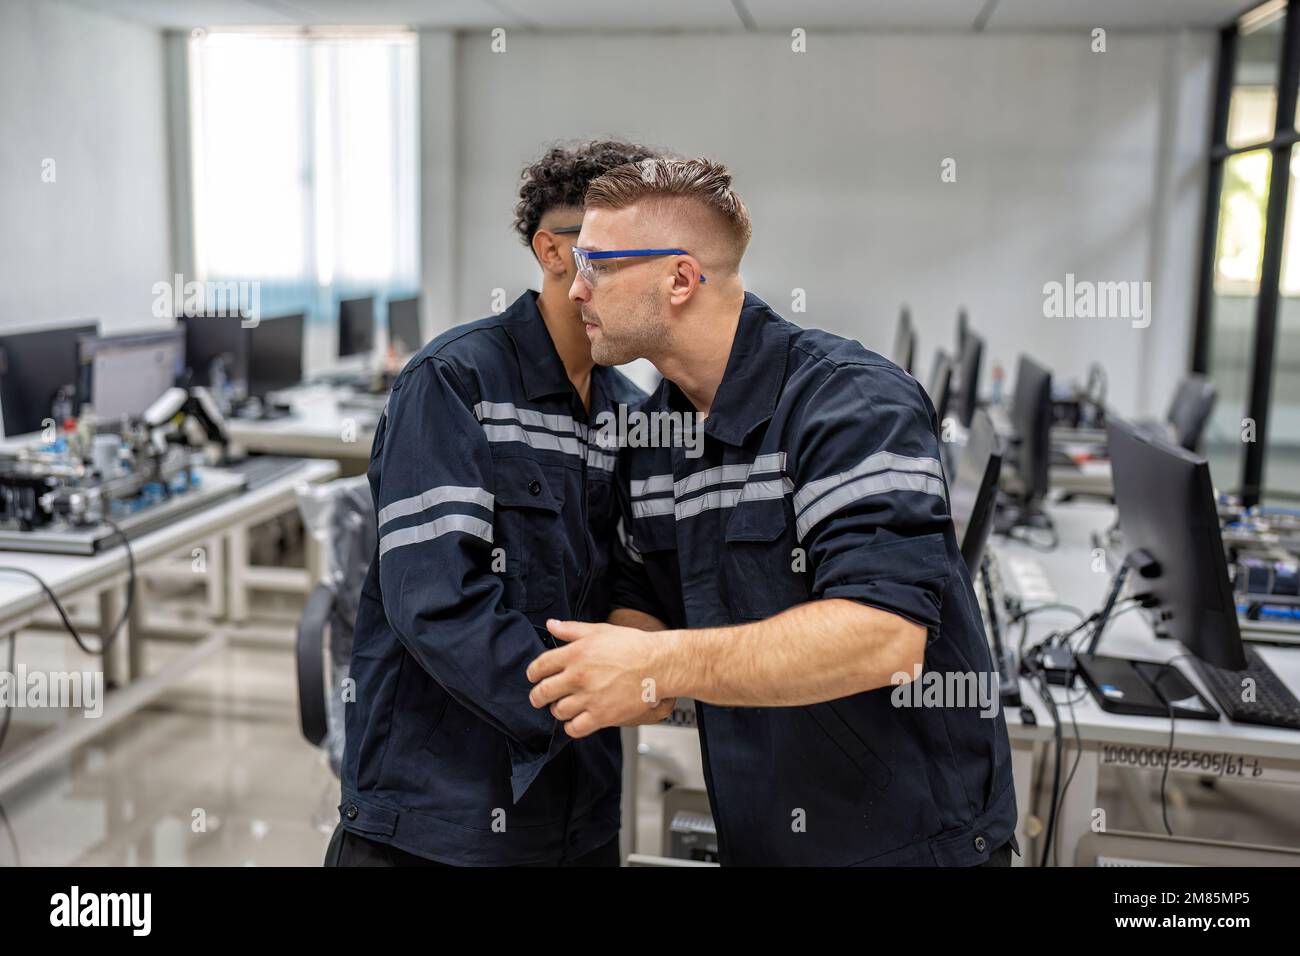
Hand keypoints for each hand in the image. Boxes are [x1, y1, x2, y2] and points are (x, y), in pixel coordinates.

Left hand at [527, 619, 675, 737]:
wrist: (658, 665)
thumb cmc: (632, 646)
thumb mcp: (599, 630)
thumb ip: (571, 629)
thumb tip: (551, 625)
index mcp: (574, 654)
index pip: (539, 667)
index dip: (532, 673)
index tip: (534, 677)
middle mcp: (578, 677)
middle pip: (542, 693)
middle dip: (538, 696)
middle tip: (540, 697)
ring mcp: (589, 698)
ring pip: (558, 711)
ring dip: (558, 710)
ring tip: (564, 706)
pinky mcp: (601, 716)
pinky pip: (574, 728)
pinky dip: (571, 726)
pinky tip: (576, 719)